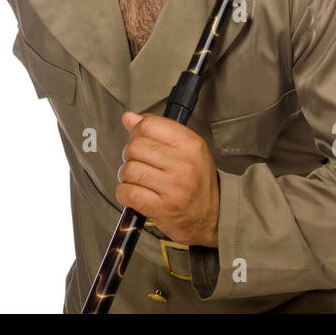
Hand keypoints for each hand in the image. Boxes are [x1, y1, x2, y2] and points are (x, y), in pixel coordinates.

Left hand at [116, 111, 219, 247]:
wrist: (211, 218)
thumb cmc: (196, 181)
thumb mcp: (187, 149)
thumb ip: (158, 130)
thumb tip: (129, 117)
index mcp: (191, 144)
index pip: (148, 124)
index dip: (137, 132)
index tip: (141, 141)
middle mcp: (184, 164)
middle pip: (134, 147)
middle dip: (130, 155)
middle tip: (140, 164)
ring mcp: (174, 187)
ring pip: (128, 169)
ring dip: (127, 176)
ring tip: (139, 180)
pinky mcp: (163, 208)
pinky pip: (127, 192)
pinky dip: (124, 193)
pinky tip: (135, 194)